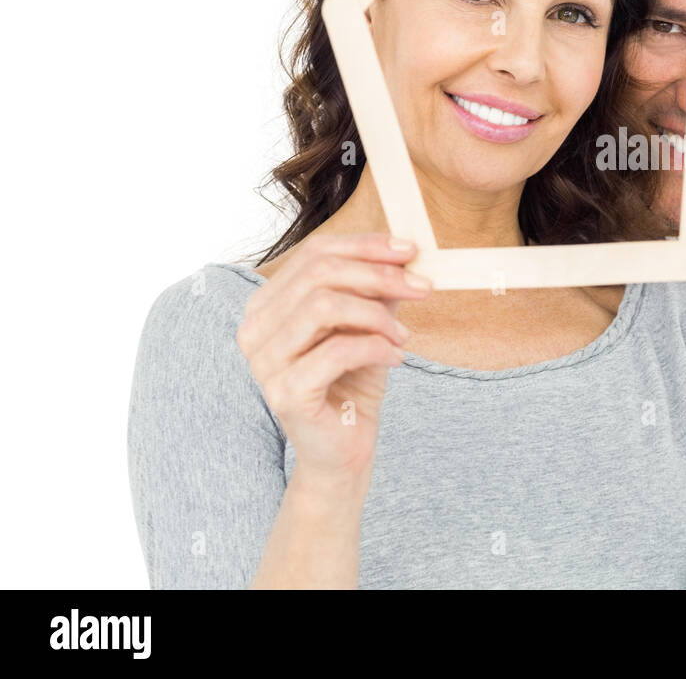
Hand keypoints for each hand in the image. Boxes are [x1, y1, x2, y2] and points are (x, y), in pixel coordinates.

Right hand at [236, 233, 431, 485]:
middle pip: (319, 274)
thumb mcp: (368, 324)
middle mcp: (255, 329)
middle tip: (422, 288)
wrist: (343, 448)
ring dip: (376, 315)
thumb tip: (403, 252)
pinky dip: (376, 348)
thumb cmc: (352, 383)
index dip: (365, 245)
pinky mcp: (285, 393)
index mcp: (267, 305)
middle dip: (378, 275)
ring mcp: (264, 362)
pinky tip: (395, 358)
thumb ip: (377, 288)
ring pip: (323, 306)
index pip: (314, 253)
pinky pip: (338, 350)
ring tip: (402, 335)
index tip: (409, 250)